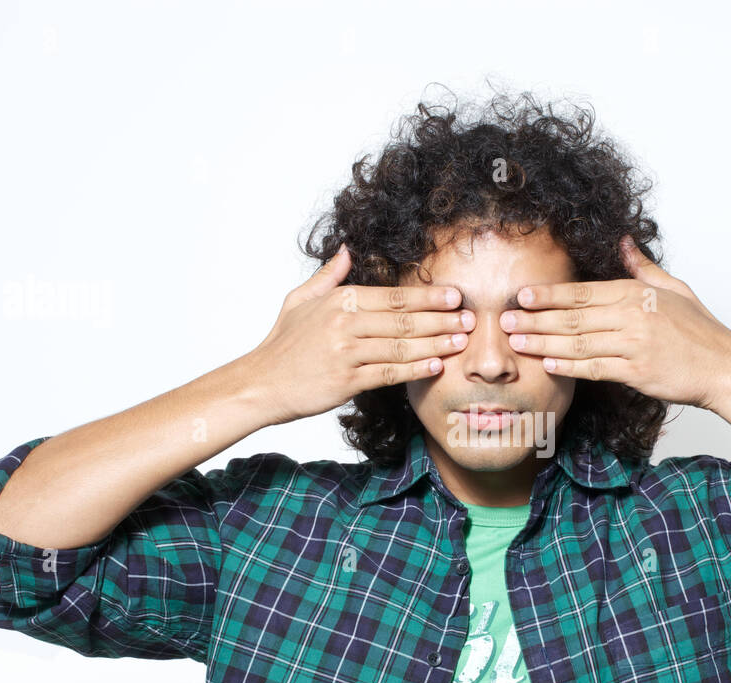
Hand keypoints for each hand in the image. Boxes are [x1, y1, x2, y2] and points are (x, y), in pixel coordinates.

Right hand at [244, 244, 472, 423]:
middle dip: (441, 318)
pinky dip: (414, 369)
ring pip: (401, 346)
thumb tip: (345, 251)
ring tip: (461, 341)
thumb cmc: (283, 345)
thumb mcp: (299, 301)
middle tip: (470, 318)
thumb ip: (327, 277)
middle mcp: (344, 323)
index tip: (454, 296)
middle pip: (404, 320)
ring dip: (436, 343)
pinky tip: (435, 366)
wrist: (260, 383)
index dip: (428, 296)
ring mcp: (346, 353)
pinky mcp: (346, 381)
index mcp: (339, 301)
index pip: (393, 296)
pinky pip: (389, 373)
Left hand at [500, 235, 730, 409]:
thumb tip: (623, 241)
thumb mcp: (674, 288)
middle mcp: (632, 316)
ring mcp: (634, 345)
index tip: (522, 294)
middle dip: (535, 318)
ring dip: (544, 342)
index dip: (549, 294)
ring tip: (517, 342)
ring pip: (579, 342)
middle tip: (505, 320)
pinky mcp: (638, 372)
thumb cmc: (700, 330)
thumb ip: (642, 267)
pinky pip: (596, 369)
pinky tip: (549, 364)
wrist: (724, 367)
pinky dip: (570, 366)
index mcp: (636, 293)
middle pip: (573, 316)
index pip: (583, 292)